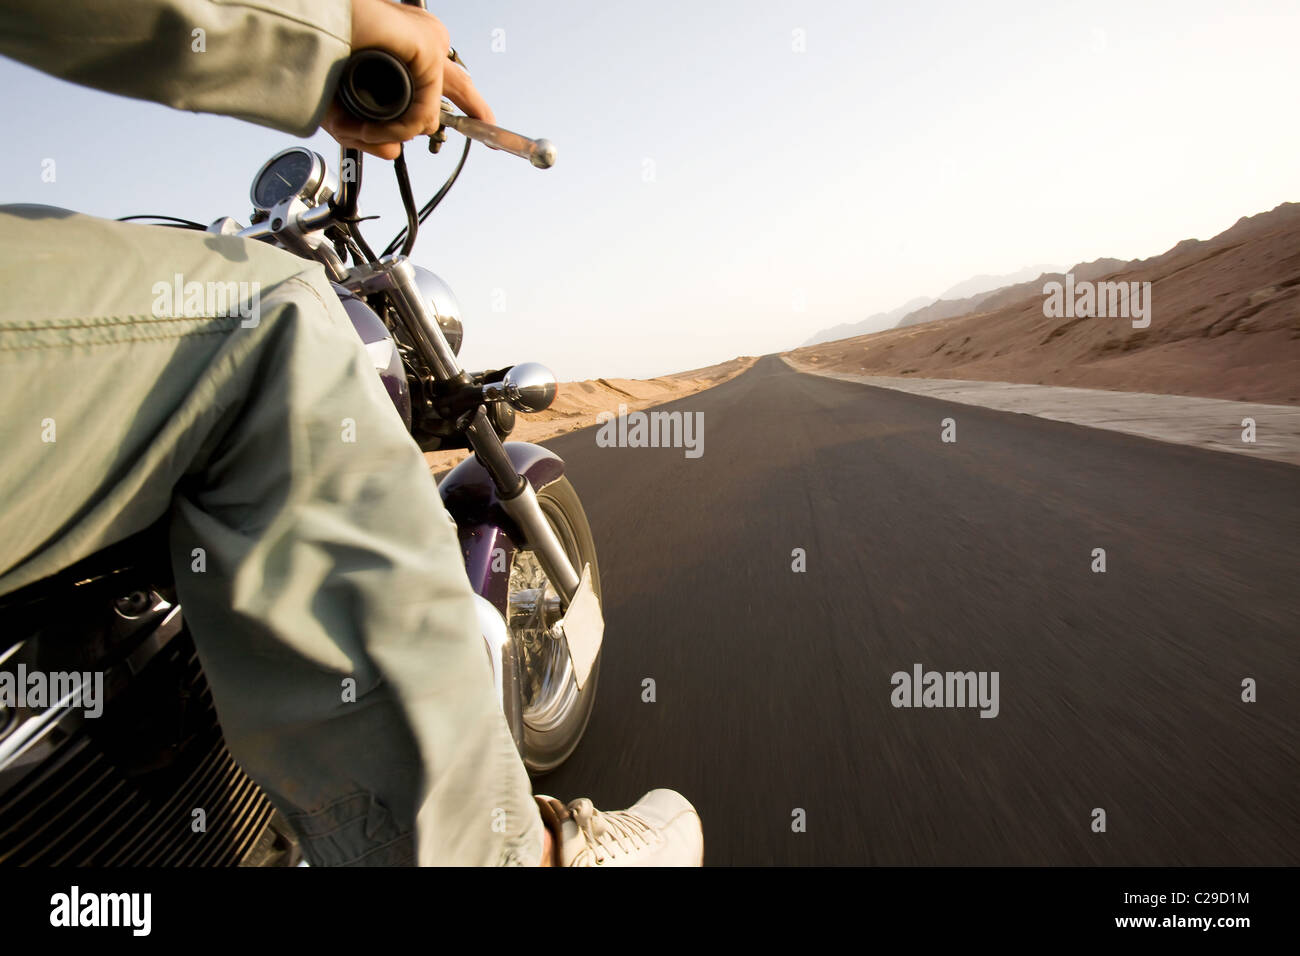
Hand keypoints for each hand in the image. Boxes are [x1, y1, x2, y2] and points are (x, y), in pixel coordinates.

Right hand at [323, 0, 494, 159]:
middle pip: (459, 83)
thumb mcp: (344, 108)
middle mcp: (419, 42)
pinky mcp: (428, 48)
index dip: (465, 100)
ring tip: (360, 124)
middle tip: (490, 125)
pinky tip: (378, 123)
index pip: (441, 76)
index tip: (483, 120)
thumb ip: (370, 133)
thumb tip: (395, 149)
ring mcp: (427, 45)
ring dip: (392, 131)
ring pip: (427, 115)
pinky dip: (400, 126)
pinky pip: (424, 113)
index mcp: (401, 48)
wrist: (306, 33)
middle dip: (474, 107)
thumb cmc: (316, 59)